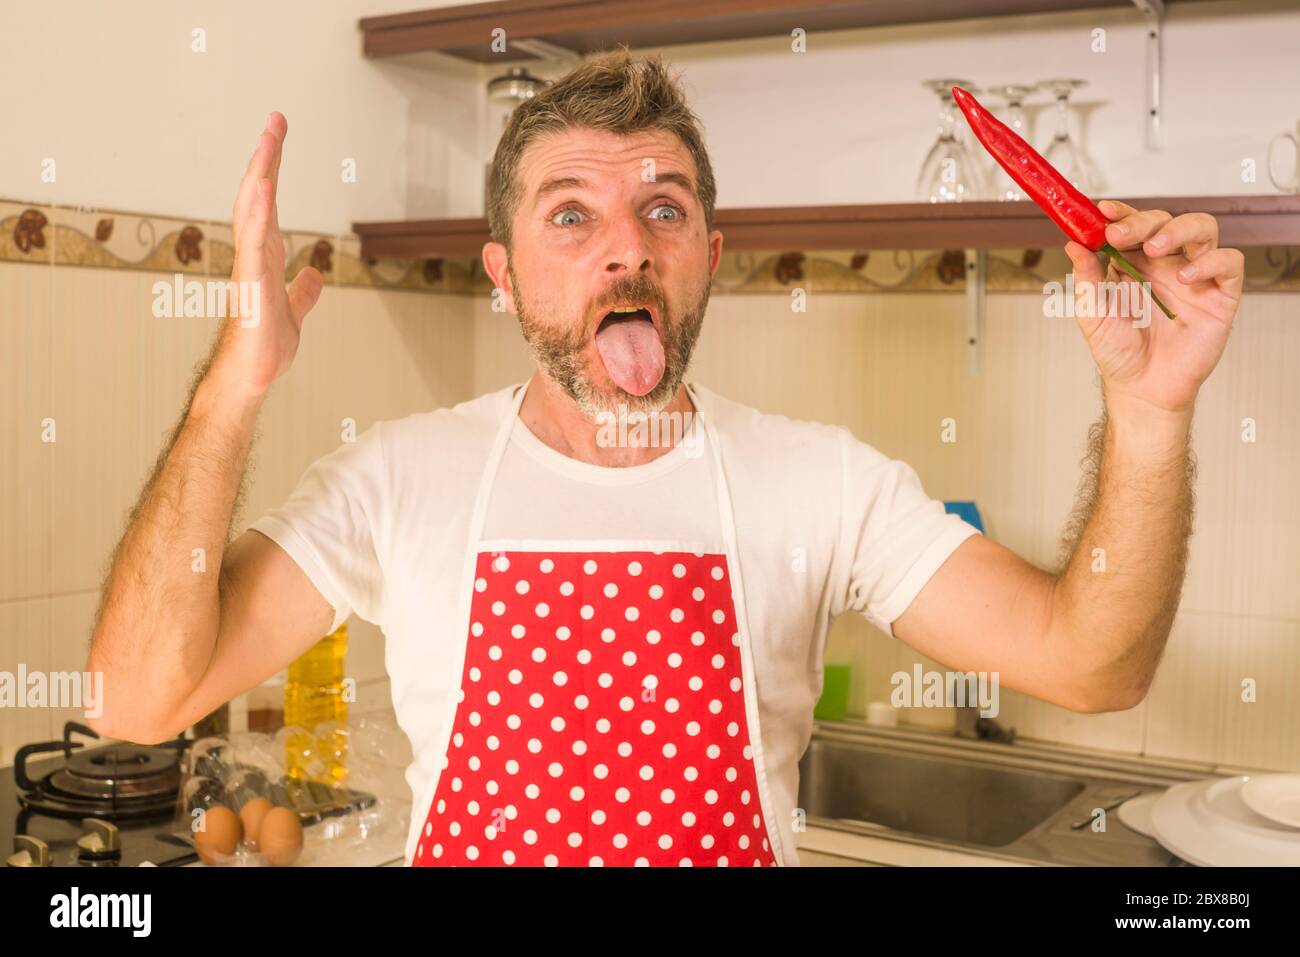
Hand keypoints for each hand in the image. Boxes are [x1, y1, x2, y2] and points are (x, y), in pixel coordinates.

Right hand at [211, 113, 322, 398]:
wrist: (253, 376)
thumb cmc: (265, 347)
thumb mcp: (294, 312)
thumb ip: (302, 291)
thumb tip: (314, 274)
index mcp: (264, 255)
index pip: (270, 202)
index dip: (273, 169)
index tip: (277, 136)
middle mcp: (253, 253)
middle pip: (258, 195)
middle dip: (266, 157)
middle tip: (275, 120)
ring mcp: (249, 266)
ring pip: (253, 211)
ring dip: (261, 174)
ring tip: (269, 140)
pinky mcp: (251, 284)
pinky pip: (254, 243)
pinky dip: (259, 215)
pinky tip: (265, 189)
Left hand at [1064, 199, 1243, 415]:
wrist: (1142, 388)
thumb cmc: (1118, 351)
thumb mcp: (1093, 314)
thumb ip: (1086, 279)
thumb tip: (1074, 244)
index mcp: (1135, 262)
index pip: (1133, 226)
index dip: (1121, 213)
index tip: (1102, 211)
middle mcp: (1166, 263)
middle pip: (1166, 221)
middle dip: (1142, 222)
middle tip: (1121, 234)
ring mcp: (1195, 276)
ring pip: (1203, 229)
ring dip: (1179, 230)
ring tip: (1156, 248)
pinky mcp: (1220, 295)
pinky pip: (1228, 263)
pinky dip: (1211, 261)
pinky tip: (1186, 276)